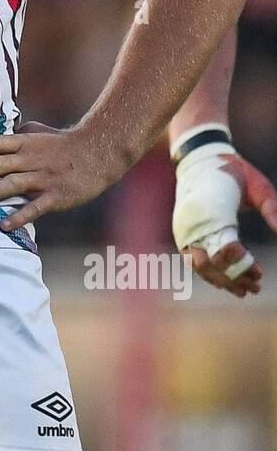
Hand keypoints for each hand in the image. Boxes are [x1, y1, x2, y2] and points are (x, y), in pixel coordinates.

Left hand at [0, 120, 120, 231]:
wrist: (98, 153)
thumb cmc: (64, 143)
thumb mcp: (39, 133)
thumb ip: (17, 134)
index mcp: (26, 143)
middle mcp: (31, 159)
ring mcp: (43, 177)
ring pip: (12, 185)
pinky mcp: (56, 195)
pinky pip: (35, 207)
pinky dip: (19, 215)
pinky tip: (3, 224)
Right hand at [178, 153, 276, 298]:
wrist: (200, 159)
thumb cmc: (234, 172)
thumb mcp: (259, 186)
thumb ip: (272, 209)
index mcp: (213, 209)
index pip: (224, 247)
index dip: (241, 264)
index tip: (259, 273)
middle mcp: (194, 222)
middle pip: (211, 263)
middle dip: (235, 278)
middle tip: (256, 286)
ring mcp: (185, 229)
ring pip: (200, 266)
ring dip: (222, 281)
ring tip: (243, 291)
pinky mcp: (182, 233)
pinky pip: (192, 261)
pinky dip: (209, 275)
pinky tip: (225, 283)